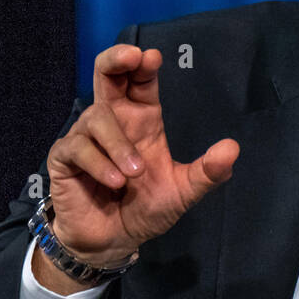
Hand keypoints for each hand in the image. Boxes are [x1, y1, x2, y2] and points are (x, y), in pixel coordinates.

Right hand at [43, 44, 239, 267]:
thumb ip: (207, 173)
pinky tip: (114, 181)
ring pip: (96, 117)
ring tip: (134, 174)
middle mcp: (113, 122)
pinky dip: (99, 163)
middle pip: (105, 75)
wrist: (113, 241)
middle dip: (115, 60)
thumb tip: (232, 148)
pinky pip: (77, 147)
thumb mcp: (182, 192)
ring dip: (118, 144)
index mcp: (141, 121)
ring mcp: (86, 138)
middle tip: (130, 57)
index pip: (139, 81)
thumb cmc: (144, 209)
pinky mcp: (65, 159)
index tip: (152, 57)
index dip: (142, 65)